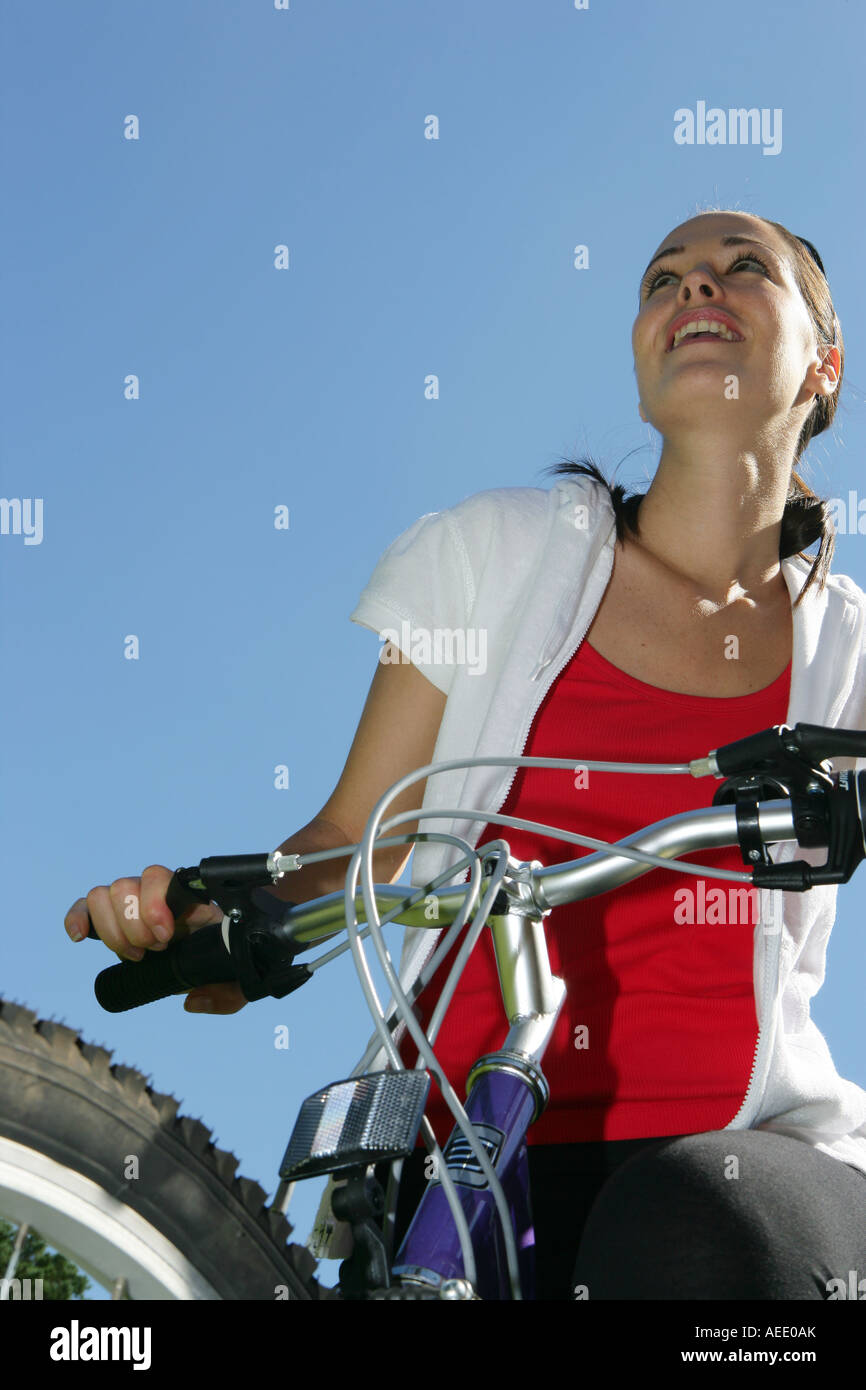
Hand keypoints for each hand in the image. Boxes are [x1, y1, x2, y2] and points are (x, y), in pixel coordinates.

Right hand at [64, 864, 247, 1013]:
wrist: (213, 955)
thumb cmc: (225, 959)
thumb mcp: (237, 976)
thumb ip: (230, 992)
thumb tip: (191, 1000)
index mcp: (188, 898)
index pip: (161, 878)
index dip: (155, 905)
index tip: (166, 937)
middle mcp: (157, 895)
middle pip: (125, 886)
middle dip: (134, 926)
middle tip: (155, 950)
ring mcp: (132, 904)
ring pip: (104, 894)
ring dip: (113, 930)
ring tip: (136, 954)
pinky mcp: (111, 919)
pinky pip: (85, 906)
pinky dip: (77, 918)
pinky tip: (79, 937)